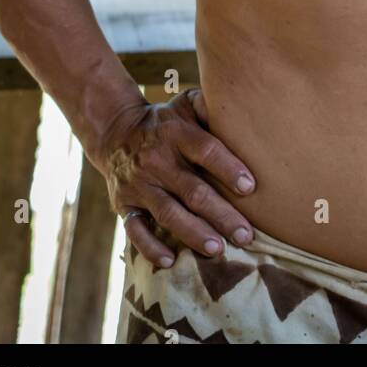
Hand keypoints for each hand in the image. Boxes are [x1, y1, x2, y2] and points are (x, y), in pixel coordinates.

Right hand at [97, 89, 255, 268]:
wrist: (116, 132)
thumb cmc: (166, 122)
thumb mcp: (184, 105)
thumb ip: (209, 106)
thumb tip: (239, 107)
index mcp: (175, 133)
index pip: (205, 150)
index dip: (228, 168)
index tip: (250, 187)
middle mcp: (156, 160)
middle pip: (192, 190)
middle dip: (221, 214)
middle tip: (246, 235)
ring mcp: (139, 184)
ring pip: (168, 213)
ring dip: (194, 233)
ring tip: (218, 250)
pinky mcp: (124, 204)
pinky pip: (135, 230)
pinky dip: (151, 247)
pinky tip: (170, 261)